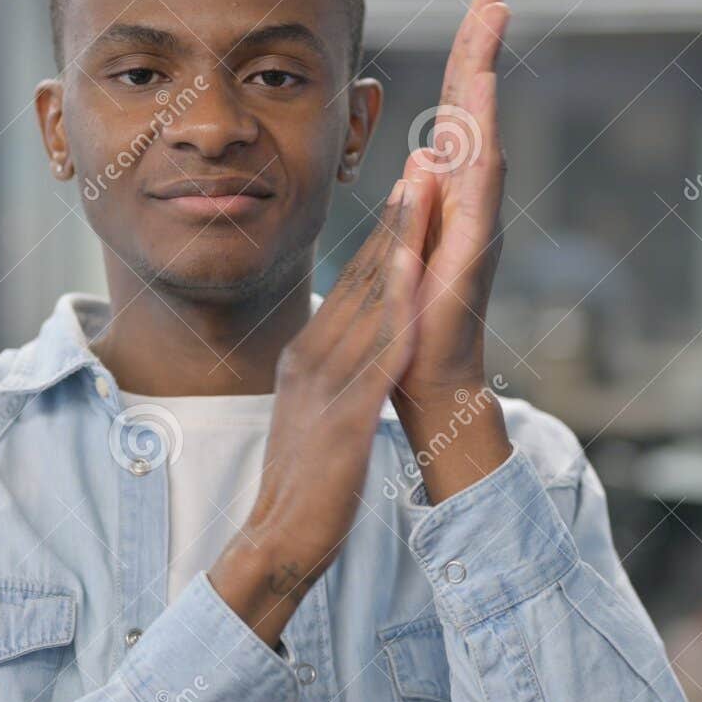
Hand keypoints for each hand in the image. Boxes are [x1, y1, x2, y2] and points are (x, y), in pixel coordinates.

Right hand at [209, 179, 429, 645]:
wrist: (279, 538)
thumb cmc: (303, 482)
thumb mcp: (313, 411)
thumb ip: (330, 374)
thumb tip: (347, 348)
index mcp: (309, 356)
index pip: (353, 286)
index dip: (385, 237)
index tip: (409, 192)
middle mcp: (314, 356)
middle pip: (363, 278)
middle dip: (395, 220)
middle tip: (421, 163)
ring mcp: (328, 382)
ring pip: (371, 300)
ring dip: (398, 242)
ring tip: (421, 190)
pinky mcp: (345, 413)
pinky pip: (376, 353)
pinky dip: (396, 309)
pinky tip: (415, 273)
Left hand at [393, 0, 513, 500]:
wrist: (430, 380)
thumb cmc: (416, 318)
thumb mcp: (408, 248)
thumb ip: (415, 206)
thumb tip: (423, 161)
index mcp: (450, 194)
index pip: (459, 113)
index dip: (465, 59)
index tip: (480, 5)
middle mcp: (471, 201)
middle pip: (478, 112)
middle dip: (483, 50)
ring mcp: (476, 225)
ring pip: (483, 140)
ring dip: (483, 82)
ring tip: (489, 28)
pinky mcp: (470, 257)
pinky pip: (475, 197)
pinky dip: (475, 153)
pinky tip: (475, 112)